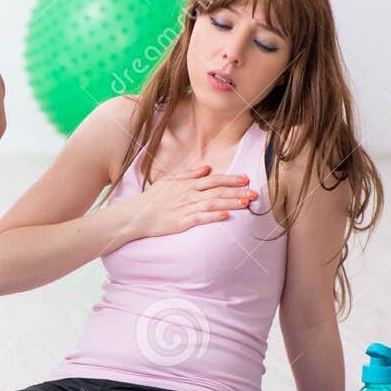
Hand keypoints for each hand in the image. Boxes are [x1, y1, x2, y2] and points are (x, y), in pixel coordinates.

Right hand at [116, 162, 257, 241]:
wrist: (136, 215)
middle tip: (254, 193)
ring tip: (246, 204)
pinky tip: (225, 215)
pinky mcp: (181, 222)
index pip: (212, 180)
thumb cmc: (152, 199)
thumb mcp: (169, 181)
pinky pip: (199, 218)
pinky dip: (212, 216)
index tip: (245, 179)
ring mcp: (185, 208)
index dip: (230, 179)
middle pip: (217, 191)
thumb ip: (189, 174)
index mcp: (186, 185)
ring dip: (230, 203)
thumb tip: (207, 167)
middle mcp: (188, 195)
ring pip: (212, 204)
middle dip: (237, 192)